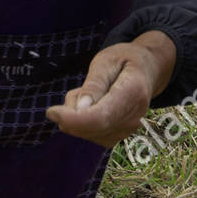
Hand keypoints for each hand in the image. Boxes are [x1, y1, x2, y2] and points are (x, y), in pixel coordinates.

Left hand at [46, 32, 176, 147]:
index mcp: (133, 92)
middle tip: (74, 91)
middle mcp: (134, 117)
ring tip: (90, 91)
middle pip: (92, 128)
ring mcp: (127, 130)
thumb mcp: (106, 61)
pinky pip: (89, 134)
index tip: (51, 112)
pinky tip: (91, 103)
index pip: (102, 116)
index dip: (74, 119)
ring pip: (87, 132)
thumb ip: (93, 85)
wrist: (145, 70)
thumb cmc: (123, 61)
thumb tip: (80, 109)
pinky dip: (81, 120)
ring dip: (76, 114)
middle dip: (71, 113)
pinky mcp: (117, 136)